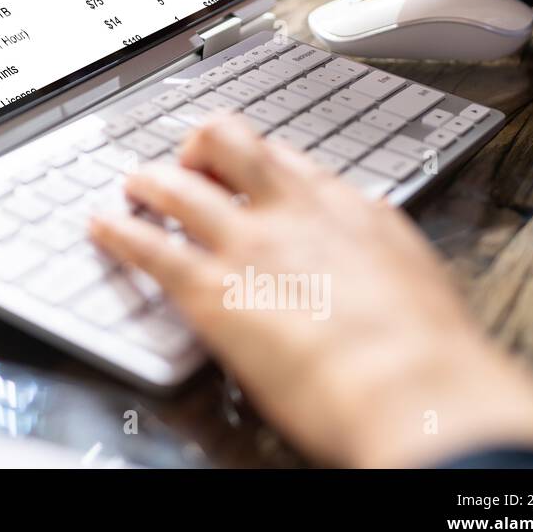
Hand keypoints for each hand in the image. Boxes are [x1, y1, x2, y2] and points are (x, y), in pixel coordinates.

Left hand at [88, 115, 532, 467]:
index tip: (239, 169)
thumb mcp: (414, 276)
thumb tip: (373, 242)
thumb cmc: (430, 351)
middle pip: (227, 141)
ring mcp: (247, 246)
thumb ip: (380, 251)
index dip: (253, 161)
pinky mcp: (213, 291)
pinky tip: (102, 228)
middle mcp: (290, 212)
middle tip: (186, 167)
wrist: (417, 389)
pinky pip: (149, 247)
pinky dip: (118, 233)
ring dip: (148, 181)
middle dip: (198, 147)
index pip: (283, 159)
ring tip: (133, 186)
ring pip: (177, 185)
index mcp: (344, 209)